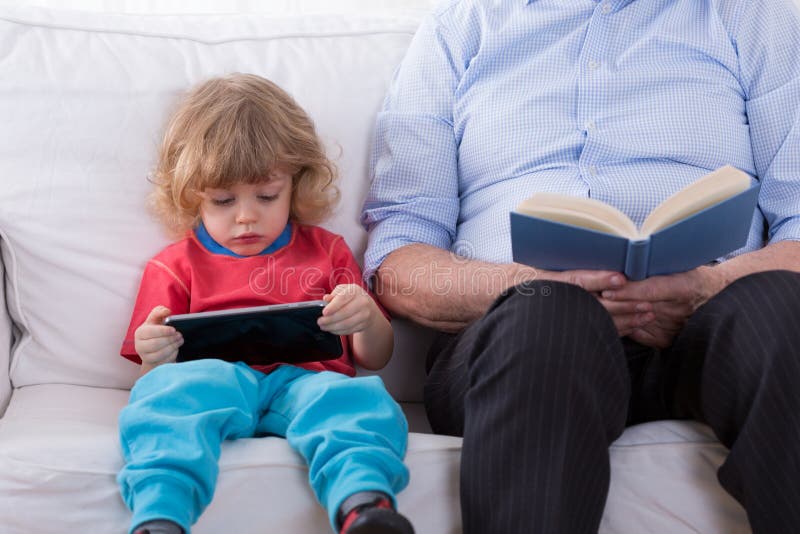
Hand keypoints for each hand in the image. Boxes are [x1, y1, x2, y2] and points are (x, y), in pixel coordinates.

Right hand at [134, 306, 182, 365]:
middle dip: (170, 339)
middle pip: (155, 344)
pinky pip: (164, 361)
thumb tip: (167, 311)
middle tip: (179, 335)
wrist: (153, 348)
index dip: (163, 331)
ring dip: (173, 346)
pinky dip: (173, 354)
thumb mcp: (155, 319)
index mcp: (140, 333)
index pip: (150, 332)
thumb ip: (159, 312)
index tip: (174, 329)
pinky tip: (176, 348)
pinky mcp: (153, 364)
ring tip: (180, 340)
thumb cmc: (156, 330)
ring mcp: (145, 357)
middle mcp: (139, 346)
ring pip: (160, 354)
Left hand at [317, 284, 378, 335]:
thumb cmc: (351, 298)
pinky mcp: (364, 325)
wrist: (369, 308)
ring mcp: (365, 314)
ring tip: (324, 327)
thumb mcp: (343, 291)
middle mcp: (362, 302)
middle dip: (330, 319)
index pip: (343, 298)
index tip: (324, 313)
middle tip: (320, 322)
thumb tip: (325, 299)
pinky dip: (339, 331)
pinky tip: (332, 329)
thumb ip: (333, 295)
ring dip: (333, 327)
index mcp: (355, 291)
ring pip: (346, 324)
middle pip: (344, 313)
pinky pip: (349, 330)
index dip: (333, 306)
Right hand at [528, 267, 655, 337]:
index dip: (600, 279)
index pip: (578, 280)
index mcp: (551, 281)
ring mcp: (565, 317)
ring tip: (647, 315)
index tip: (620, 278)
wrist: (507, 294)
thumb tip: (599, 258)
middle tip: (647, 302)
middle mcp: (559, 300)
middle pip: (595, 303)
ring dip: (626, 319)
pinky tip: (634, 325)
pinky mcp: (571, 328)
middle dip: (623, 305)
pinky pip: (597, 329)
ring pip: (599, 319)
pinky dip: (618, 329)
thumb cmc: (529, 278)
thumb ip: (569, 265)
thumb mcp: (542, 267)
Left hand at [599, 265, 724, 347]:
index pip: (653, 289)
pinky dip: (620, 324)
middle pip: (639, 307)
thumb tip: (625, 259)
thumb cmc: (693, 274)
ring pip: (634, 322)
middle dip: (613, 303)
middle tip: (589, 294)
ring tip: (591, 304)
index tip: (607, 288)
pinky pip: (635, 332)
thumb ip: (656, 265)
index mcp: (685, 287)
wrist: (716, 297)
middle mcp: (679, 310)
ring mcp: (672, 328)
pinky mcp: (665, 339)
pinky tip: (604, 317)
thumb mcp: (680, 264)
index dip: (629, 290)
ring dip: (613, 314)